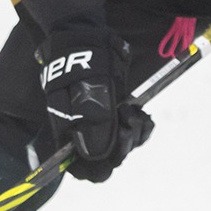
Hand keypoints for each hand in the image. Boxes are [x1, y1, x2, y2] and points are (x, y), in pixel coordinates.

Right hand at [37, 29, 154, 181]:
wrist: (88, 41)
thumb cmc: (83, 65)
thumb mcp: (87, 92)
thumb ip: (92, 123)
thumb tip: (97, 155)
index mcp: (69, 134)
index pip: (81, 169)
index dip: (98, 168)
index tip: (112, 153)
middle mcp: (84, 134)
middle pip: (107, 161)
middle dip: (122, 146)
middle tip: (127, 120)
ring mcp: (102, 125)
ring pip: (123, 147)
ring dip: (134, 134)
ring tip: (133, 112)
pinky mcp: (116, 116)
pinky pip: (133, 132)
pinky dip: (141, 126)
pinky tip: (141, 114)